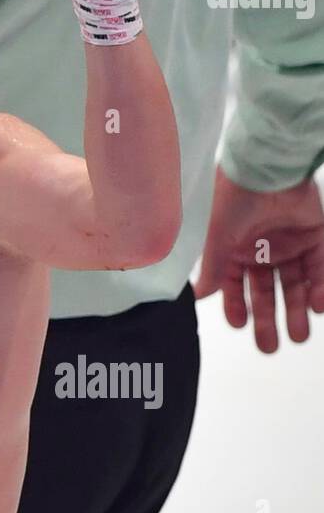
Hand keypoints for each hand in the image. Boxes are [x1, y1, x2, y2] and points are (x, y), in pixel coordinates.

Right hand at [194, 165, 323, 350]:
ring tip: (299, 337)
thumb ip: (213, 268)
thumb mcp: (217, 236)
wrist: (268, 165)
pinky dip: (320, 288)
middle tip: (270, 347)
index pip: (236, 285)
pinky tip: (317, 306)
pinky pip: (319, 267)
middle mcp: (261, 247)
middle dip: (268, 319)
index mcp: (234, 246)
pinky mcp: (315, 236)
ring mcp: (289, 242)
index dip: (238, 306)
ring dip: (296, 311)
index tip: (240, 325)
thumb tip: (200, 296)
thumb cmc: (234, 194)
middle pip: (266, 291)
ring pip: (295, 284)